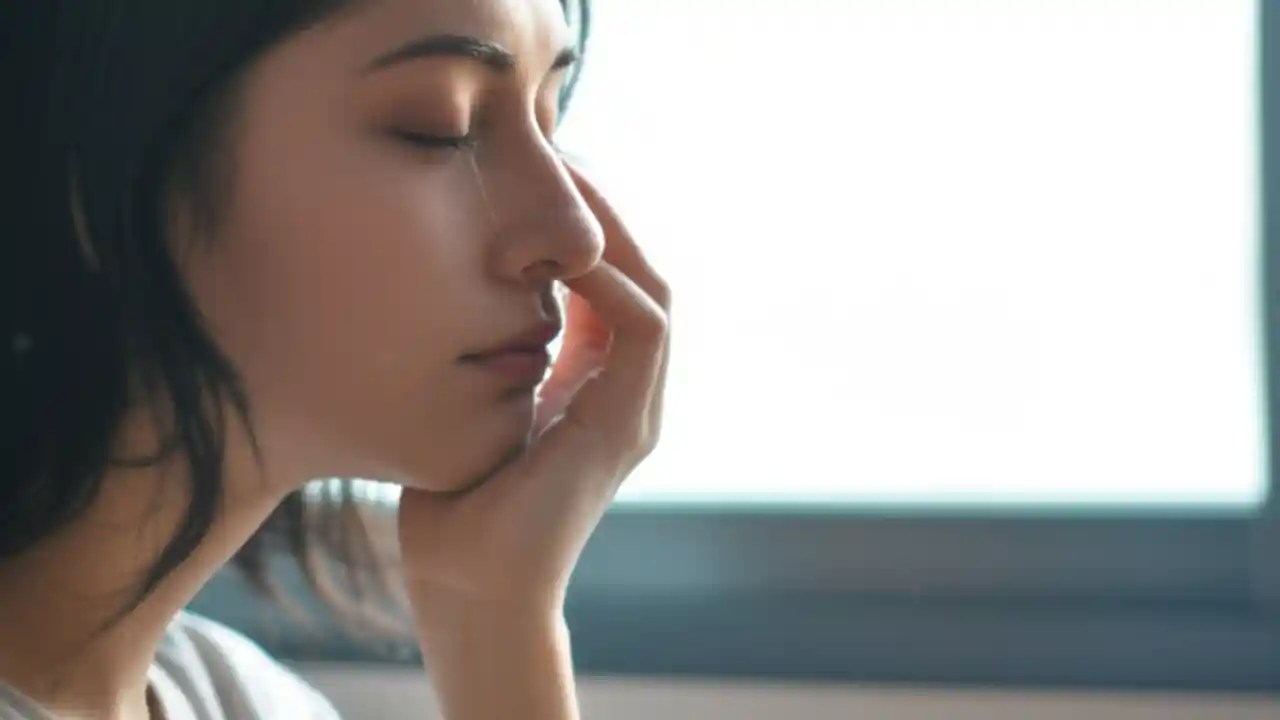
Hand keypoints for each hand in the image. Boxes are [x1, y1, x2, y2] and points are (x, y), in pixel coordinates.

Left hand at [396, 162, 670, 611]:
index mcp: (591, 384)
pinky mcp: (624, 426)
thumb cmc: (453, 498)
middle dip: (605, 214)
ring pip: (652, 292)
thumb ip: (487, 351)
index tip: (538, 178)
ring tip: (570, 184)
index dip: (581, 227)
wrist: (466, 581)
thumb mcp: (471, 400)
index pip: (607, 283)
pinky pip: (642, 331)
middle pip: (639, 274)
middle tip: (561, 158)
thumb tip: (457, 287)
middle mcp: (623, 392)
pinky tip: (566, 254)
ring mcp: (633, 409)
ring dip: (615, 234)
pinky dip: (612, 284)